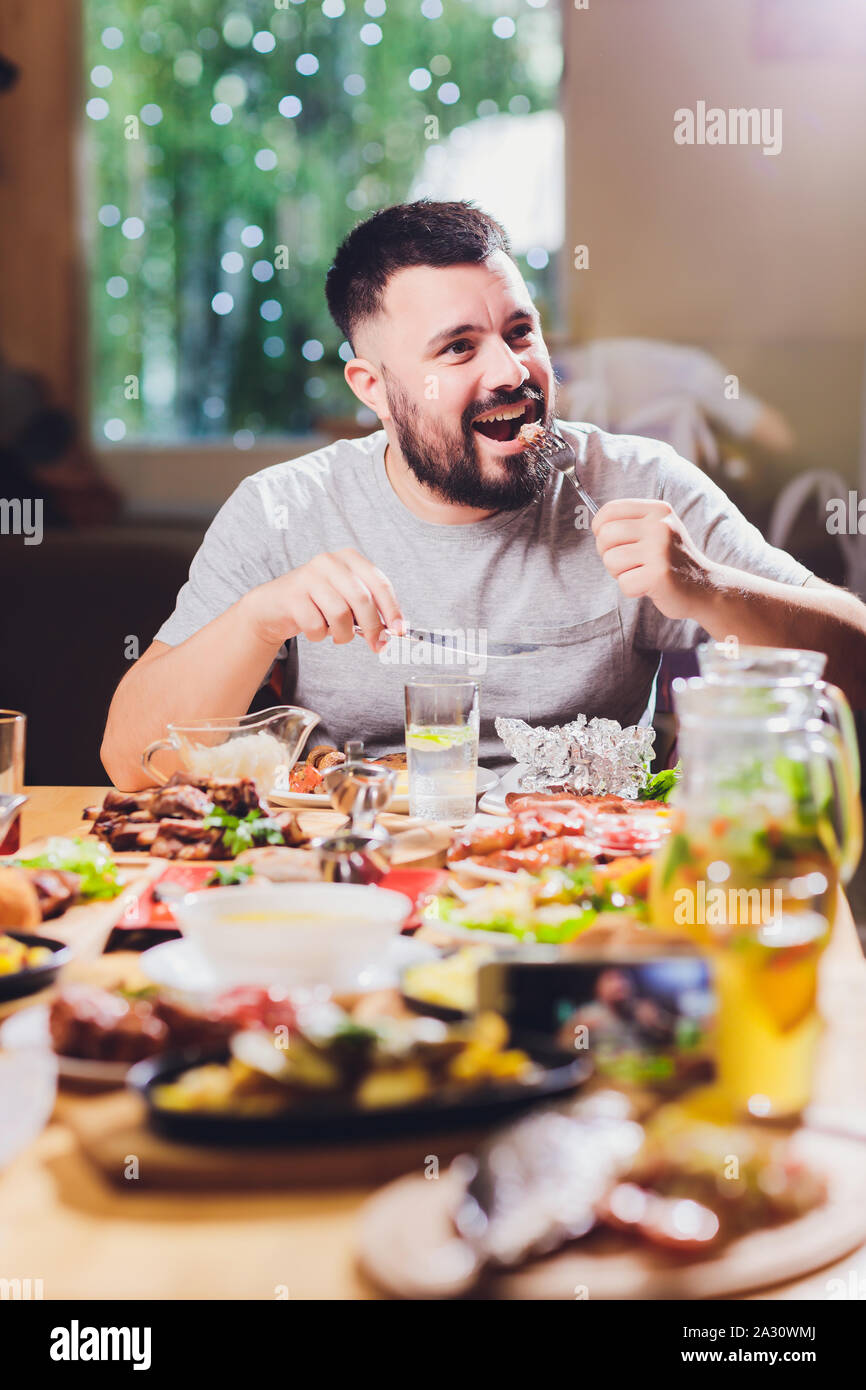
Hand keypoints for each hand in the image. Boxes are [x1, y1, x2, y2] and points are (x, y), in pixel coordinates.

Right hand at [245, 548, 403, 652]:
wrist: (273, 606)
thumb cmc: (317, 603)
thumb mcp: (346, 599)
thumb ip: (370, 609)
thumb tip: (395, 630)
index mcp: (349, 558)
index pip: (379, 583)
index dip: (393, 609)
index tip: (400, 631)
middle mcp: (329, 561)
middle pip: (362, 599)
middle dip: (373, 628)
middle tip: (376, 645)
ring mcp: (308, 576)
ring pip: (340, 615)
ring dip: (342, 634)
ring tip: (336, 634)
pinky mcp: (292, 595)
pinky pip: (316, 625)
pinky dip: (319, 635)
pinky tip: (315, 628)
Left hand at [591, 499, 713, 620]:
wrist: (705, 588)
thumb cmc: (671, 560)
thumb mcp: (657, 530)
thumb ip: (630, 522)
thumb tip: (596, 525)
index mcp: (658, 510)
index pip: (610, 510)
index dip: (601, 529)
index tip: (612, 542)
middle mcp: (660, 525)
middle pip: (605, 536)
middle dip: (608, 554)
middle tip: (629, 562)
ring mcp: (660, 549)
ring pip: (610, 561)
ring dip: (620, 574)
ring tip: (641, 573)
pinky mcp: (659, 575)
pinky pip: (623, 583)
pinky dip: (632, 590)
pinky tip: (649, 586)